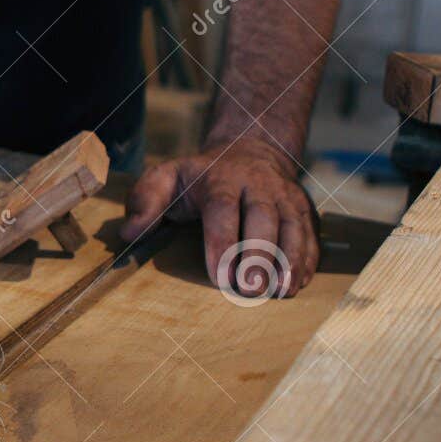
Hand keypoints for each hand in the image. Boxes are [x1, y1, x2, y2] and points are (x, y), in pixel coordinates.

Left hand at [120, 137, 316, 297]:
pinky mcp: (304, 208)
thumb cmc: (199, 177)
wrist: (249, 149)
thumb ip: (145, 201)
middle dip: (259, 255)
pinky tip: (298, 284)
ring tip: (281, 292)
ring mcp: (285, 195)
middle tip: (251, 290)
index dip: (223, 243)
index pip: (223, 210)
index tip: (220, 277)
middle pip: (264, 217)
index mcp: (221, 180)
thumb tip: (129, 233)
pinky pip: (311, 233)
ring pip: (293, 225)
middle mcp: (258, 185)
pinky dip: (308, 259)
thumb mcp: (166, 178)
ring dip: (290, 259)